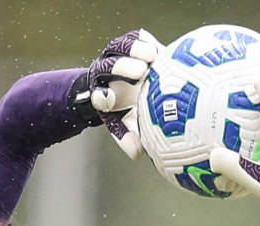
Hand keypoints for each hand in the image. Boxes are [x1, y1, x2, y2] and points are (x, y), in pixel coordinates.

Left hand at [87, 29, 163, 158]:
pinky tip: (160, 49)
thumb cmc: (130, 110)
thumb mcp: (129, 125)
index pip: (98, 96)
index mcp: (102, 95)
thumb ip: (132, 138)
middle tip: (141, 73)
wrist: (133, 85)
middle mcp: (106, 72)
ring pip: (121, 47)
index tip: (109, 100)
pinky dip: (146, 42)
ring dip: (136, 51)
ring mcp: (117, 54)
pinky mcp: (131, 42)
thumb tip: (138, 154)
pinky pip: (137, 38)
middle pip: (107, 66)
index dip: (103, 97)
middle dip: (122, 68)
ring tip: (154, 57)